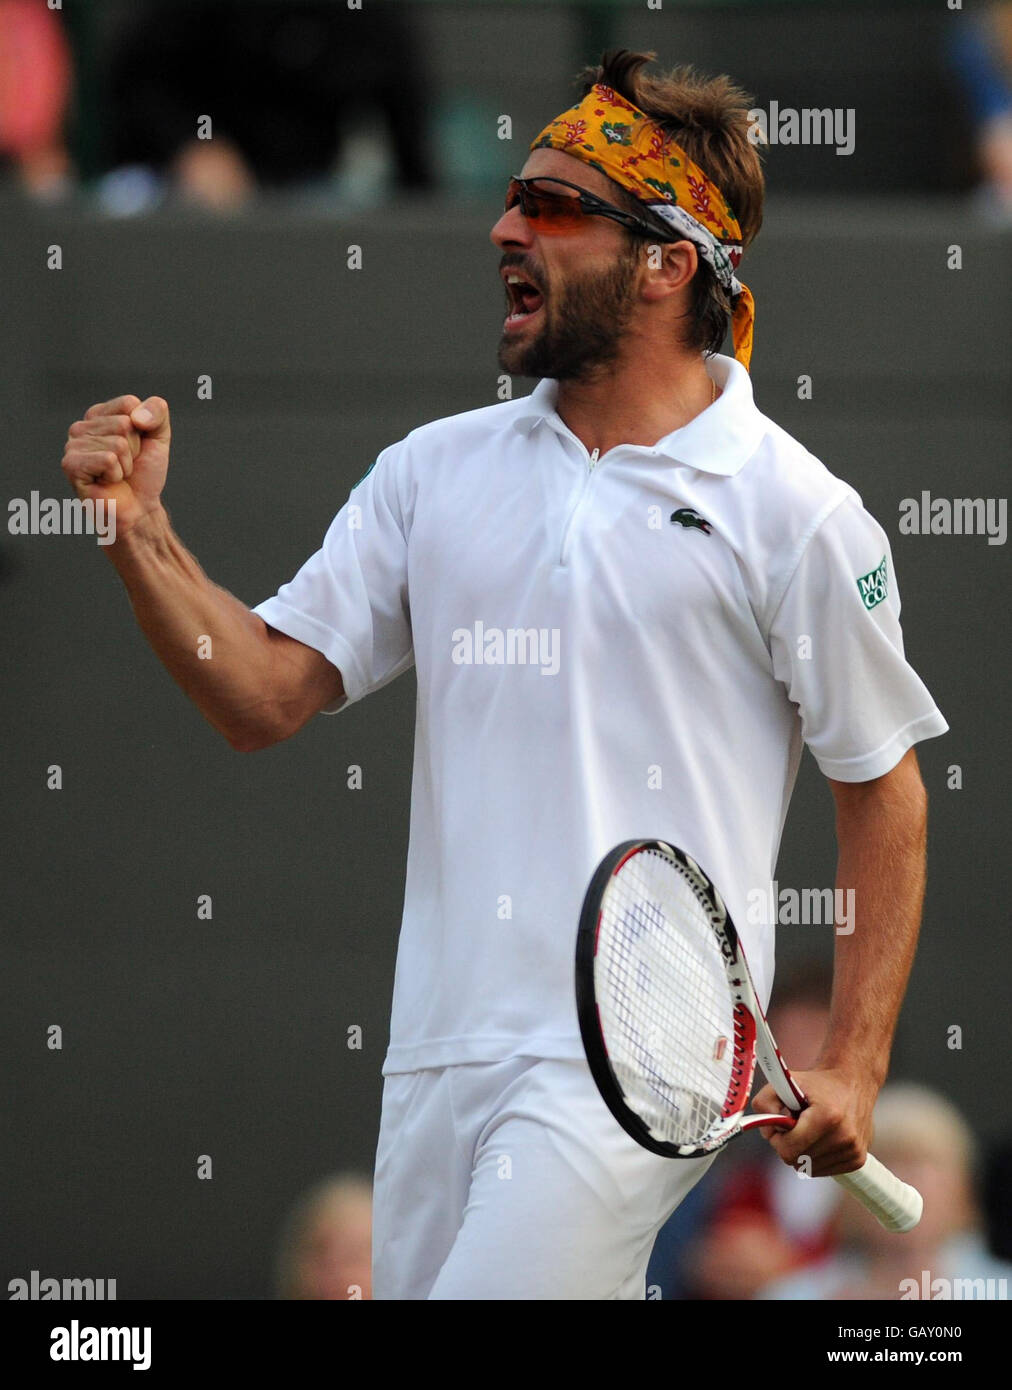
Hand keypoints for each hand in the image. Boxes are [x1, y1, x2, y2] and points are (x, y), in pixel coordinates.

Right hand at [62, 395, 170, 537]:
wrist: (139, 509)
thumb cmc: (144, 474)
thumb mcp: (159, 436)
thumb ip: (157, 412)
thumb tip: (136, 416)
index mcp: (99, 415)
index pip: (129, 403)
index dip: (143, 429)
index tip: (136, 447)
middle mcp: (81, 427)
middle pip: (124, 424)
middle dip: (134, 449)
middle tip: (126, 464)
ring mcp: (73, 445)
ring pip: (118, 443)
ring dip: (126, 465)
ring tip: (117, 474)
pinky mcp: (71, 465)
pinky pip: (108, 459)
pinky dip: (116, 474)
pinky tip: (107, 481)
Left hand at [752, 1065, 876, 1176]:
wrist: (853, 1082)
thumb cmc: (817, 1084)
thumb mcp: (785, 1083)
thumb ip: (764, 1103)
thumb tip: (766, 1131)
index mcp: (827, 1117)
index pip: (788, 1150)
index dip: (778, 1138)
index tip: (781, 1124)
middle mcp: (844, 1137)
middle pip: (797, 1161)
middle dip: (789, 1144)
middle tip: (795, 1125)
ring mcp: (853, 1151)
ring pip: (809, 1168)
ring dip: (803, 1151)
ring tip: (811, 1129)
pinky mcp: (858, 1160)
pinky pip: (823, 1170)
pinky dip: (816, 1157)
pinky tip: (822, 1138)